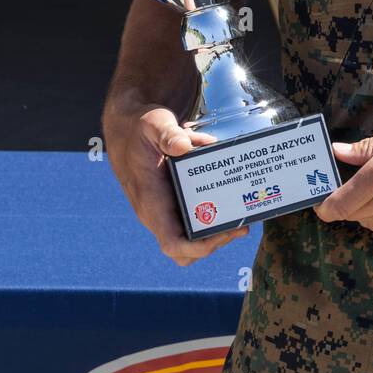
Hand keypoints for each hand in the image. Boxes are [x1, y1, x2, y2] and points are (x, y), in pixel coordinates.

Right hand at [103, 93, 248, 265]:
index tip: (227, 231)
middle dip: (218, 240)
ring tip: (242, 205)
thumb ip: (167, 133)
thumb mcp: (153, 123)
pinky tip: (228, 185)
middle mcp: (160, 213)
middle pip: (189, 249)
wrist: (128, 130)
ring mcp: (169, 209)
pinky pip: (198, 215)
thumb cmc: (139, 129)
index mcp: (152, 203)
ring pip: (195, 236)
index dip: (200, 247)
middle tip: (243, 222)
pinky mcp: (177, 200)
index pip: (173, 244)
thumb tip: (184, 146)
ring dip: (219, 226)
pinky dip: (215, 206)